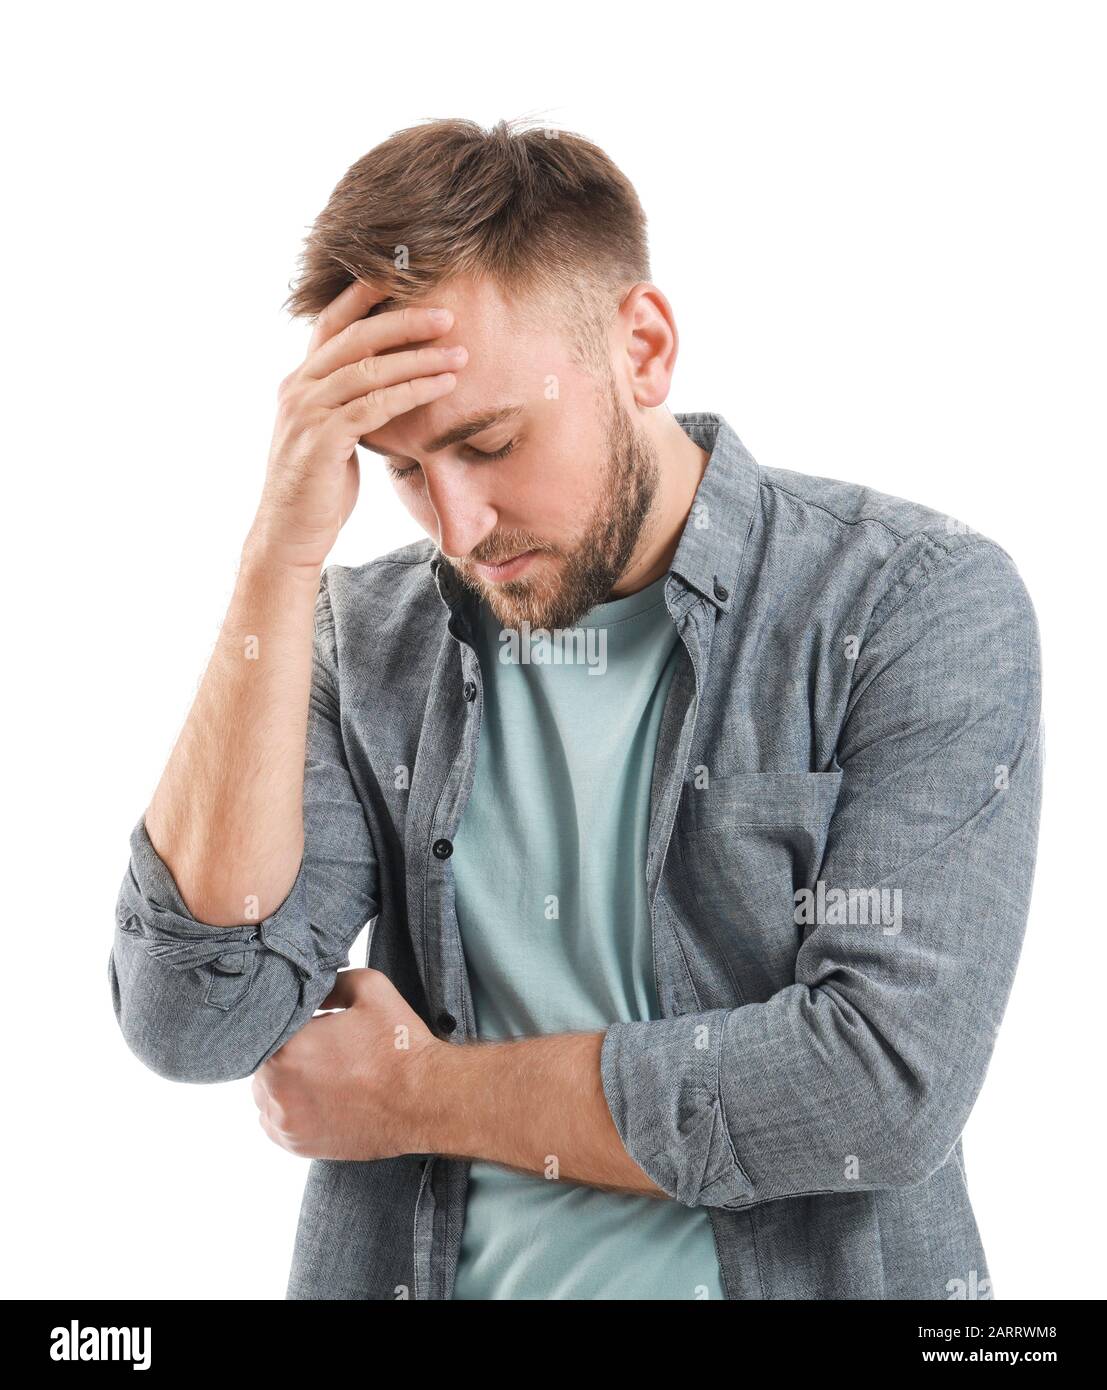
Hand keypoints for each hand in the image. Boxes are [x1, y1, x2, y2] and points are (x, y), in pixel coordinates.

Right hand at [247, 282, 466, 570]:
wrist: (289, 536)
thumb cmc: (318, 490)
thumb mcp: (332, 437)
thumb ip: (349, 407)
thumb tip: (382, 391)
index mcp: (300, 382)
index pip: (332, 324)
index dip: (364, 295)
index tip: (402, 273)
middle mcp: (298, 388)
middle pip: (354, 338)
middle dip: (403, 320)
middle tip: (447, 314)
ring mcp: (307, 412)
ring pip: (369, 370)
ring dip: (418, 358)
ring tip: (459, 352)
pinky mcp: (322, 440)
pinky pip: (375, 406)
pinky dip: (412, 392)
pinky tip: (443, 387)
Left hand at [251, 968, 441, 1160]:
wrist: (424, 1099)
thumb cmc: (399, 1046)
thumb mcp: (371, 989)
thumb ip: (332, 982)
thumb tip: (313, 988)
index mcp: (288, 1047)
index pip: (272, 1026)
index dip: (296, 1022)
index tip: (318, 1026)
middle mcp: (277, 1088)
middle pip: (266, 1060)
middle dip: (289, 1052)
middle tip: (325, 1049)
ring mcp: (286, 1121)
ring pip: (267, 1092)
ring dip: (285, 1081)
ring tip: (324, 1074)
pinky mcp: (298, 1145)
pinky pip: (275, 1123)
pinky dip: (290, 1110)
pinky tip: (320, 1098)